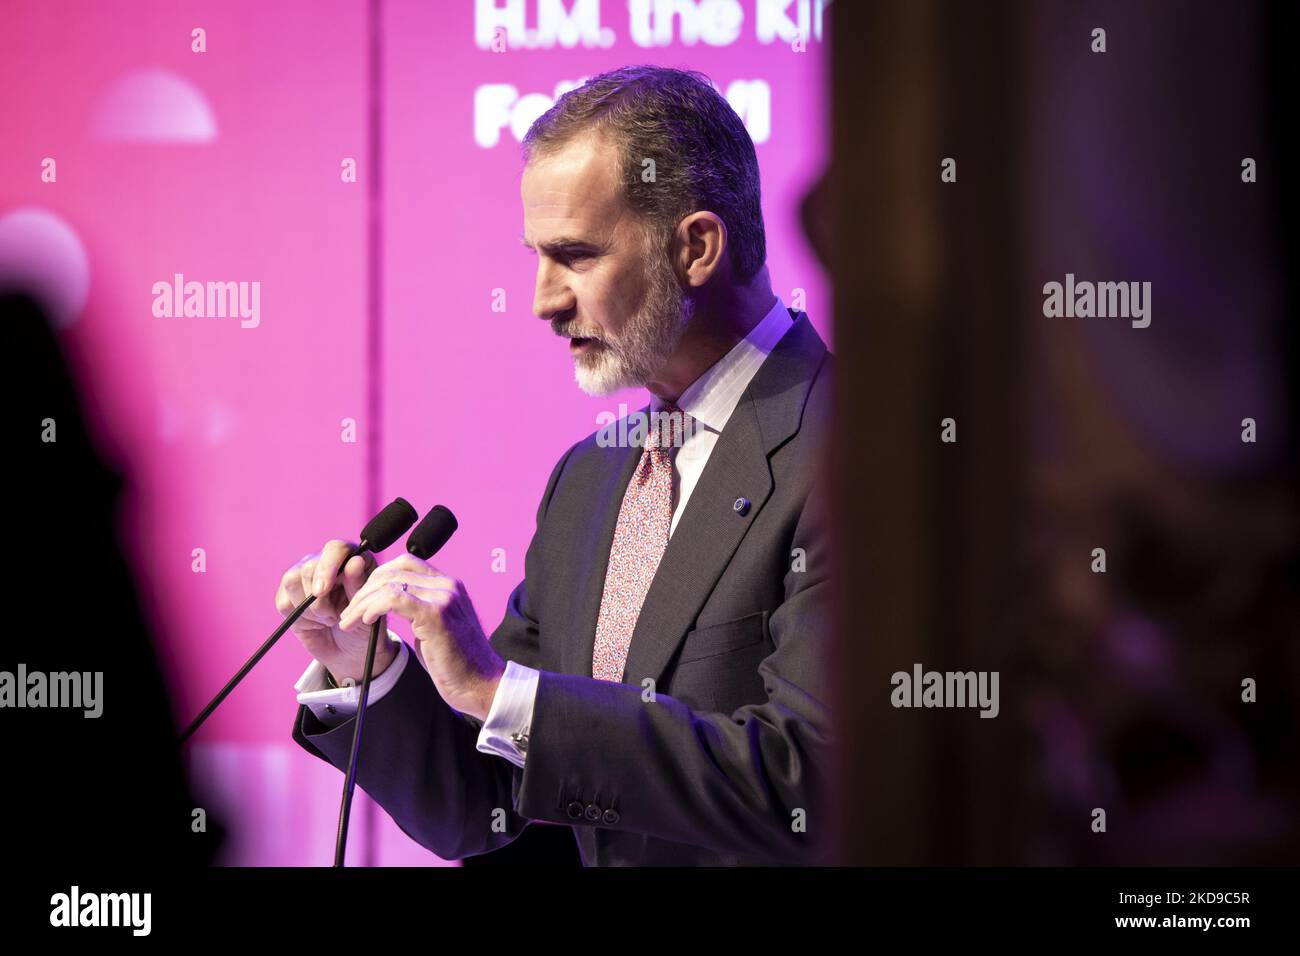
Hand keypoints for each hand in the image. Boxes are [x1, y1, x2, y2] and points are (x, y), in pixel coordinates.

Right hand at [275, 539, 395, 683]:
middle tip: (334, 616)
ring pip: (291, 580)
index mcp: (351, 559)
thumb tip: (354, 562)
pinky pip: (283, 601)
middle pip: (308, 567)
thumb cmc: (364, 625)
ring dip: (308, 608)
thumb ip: (358, 585)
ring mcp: (305, 576)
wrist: (351, 650)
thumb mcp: (365, 608)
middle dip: (318, 599)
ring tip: (327, 618)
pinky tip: (315, 622)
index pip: (334, 549)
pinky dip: (299, 617)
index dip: (326, 568)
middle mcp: (326, 562)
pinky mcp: (289, 595)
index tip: (322, 591)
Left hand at [337, 553, 504, 719]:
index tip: (360, 598)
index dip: (377, 577)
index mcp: (448, 585)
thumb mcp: (434, 627)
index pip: (405, 563)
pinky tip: (365, 621)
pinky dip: (373, 607)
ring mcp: (443, 597)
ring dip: (362, 602)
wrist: (481, 684)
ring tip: (348, 620)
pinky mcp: (436, 614)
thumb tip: (387, 603)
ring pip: (389, 583)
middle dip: (364, 589)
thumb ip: (416, 610)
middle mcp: (448, 585)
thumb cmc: (457, 664)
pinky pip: (393, 599)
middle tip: (348, 612)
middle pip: (393, 569)